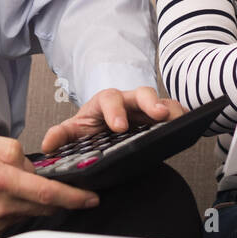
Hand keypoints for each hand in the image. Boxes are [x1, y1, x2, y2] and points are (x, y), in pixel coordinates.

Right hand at [0, 132, 98, 237]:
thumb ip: (10, 148)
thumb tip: (30, 161)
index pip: (46, 192)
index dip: (73, 197)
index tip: (89, 198)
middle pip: (42, 206)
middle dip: (54, 197)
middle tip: (52, 184)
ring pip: (27, 213)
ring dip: (29, 201)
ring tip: (6, 185)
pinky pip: (12, 221)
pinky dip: (13, 209)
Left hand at [39, 86, 185, 153]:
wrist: (106, 128)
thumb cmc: (93, 127)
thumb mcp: (75, 131)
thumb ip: (62, 136)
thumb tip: (48, 143)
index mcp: (106, 102)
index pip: (109, 99)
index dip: (114, 111)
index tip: (118, 127)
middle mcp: (129, 101)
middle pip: (142, 93)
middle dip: (150, 103)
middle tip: (159, 116)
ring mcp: (146, 109)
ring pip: (162, 102)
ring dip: (170, 110)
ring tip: (178, 121)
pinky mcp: (160, 118)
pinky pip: (174, 112)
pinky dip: (181, 116)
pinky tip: (188, 125)